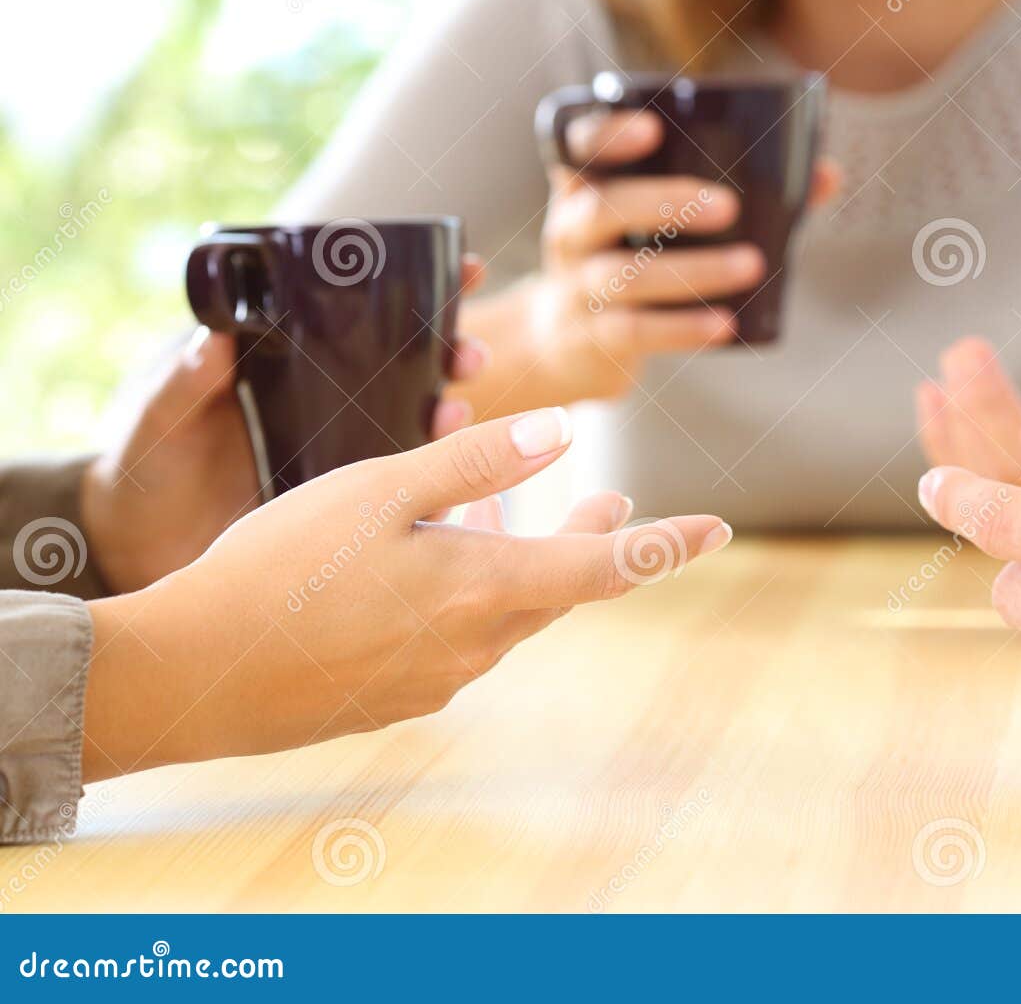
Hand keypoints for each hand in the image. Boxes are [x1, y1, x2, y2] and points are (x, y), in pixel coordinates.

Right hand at [81, 407, 731, 780]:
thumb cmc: (278, 570)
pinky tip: (421, 569)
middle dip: (589, 543)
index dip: (665, 546)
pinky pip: (454, 641)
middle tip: (607, 500)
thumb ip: (477, 463)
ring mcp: (434, 682)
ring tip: (490, 516)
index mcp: (484, 592)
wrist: (190, 676)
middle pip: (559, 589)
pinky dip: (462, 597)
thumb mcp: (380, 491)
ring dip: (514, 563)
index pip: (608, 570)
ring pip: (504, 613)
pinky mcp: (394, 700)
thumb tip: (563, 433)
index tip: (716, 531)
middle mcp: (474, 647)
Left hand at [82, 266, 488, 596]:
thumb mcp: (156, 417)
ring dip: (448, 408)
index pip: (358, 307)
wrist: (135, 545)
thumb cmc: (142, 466)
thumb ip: (180, 382)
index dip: (420, 284)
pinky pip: (399, 482)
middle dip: (451, 349)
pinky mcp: (343, 502)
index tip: (467, 270)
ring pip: (412, 416)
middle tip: (470, 357)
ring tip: (458, 409)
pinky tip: (452, 477)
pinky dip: (433, 475)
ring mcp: (338, 446)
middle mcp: (322, 396)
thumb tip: (212, 341)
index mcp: (284, 357)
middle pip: (406, 360)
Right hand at [458, 110, 838, 406]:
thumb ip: (738, 190)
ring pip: (628, 276)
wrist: (565, 344)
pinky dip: (684, 329)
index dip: (607, 133)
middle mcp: (570, 231)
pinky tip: (727, 325)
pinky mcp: (594, 338)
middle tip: (728, 206)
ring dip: (693, 270)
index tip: (651, 128)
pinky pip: (637, 332)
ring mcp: (578, 287)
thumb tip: (828, 174)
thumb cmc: (633, 257)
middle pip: (603, 209)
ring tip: (750, 265)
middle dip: (664, 202)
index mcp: (586, 186)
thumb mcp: (656, 220)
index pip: (576, 145)